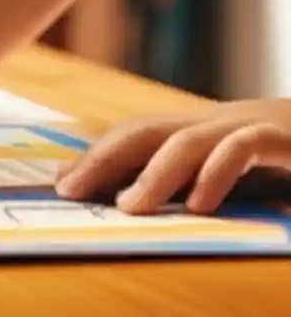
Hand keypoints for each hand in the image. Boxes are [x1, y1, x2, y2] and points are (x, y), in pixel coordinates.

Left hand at [55, 100, 290, 214]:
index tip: (62, 183)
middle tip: (69, 190)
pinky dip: (217, 174)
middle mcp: (221, 121)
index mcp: (207, 130)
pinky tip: (198, 205)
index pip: (138, 135)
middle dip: (103, 158)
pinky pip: (244, 147)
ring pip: (188, 139)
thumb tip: (132, 202)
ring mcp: (254, 124)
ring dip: (153, 174)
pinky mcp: (287, 136)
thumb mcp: (244, 180)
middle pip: (146, 129)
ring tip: (127, 209)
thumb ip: (193, 185)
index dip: (99, 156)